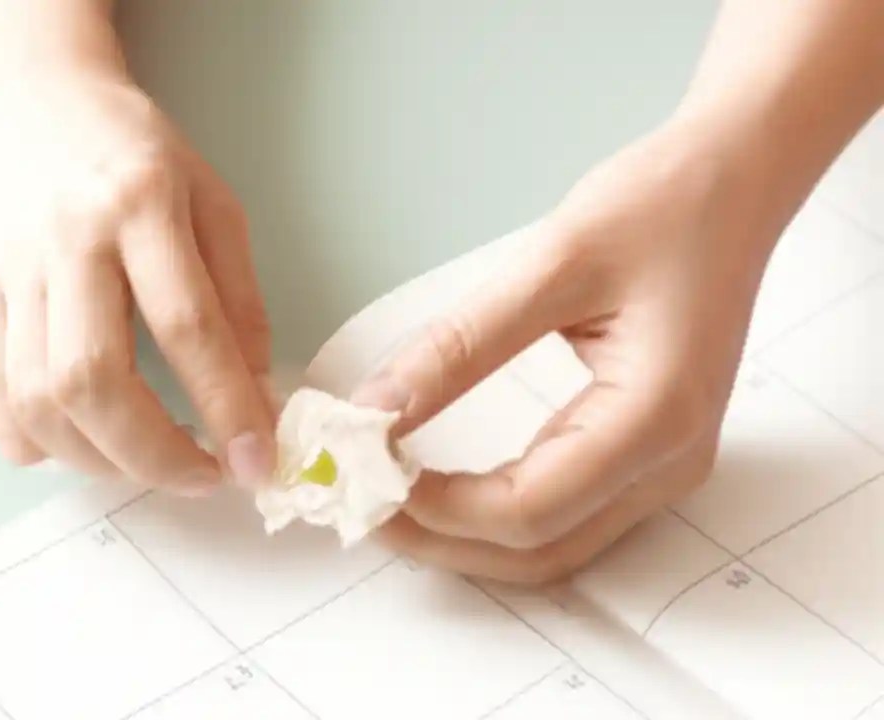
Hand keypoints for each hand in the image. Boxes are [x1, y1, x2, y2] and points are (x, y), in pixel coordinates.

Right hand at [0, 74, 275, 494]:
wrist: (27, 99)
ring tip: (144, 462)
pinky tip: (74, 445)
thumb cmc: (130, 151)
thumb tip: (255, 396)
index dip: (226, 406)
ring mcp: (8, 271)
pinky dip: (30, 441)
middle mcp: (65, 240)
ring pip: (34, 397)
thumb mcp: (211, 202)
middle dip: (153, 454)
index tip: (257, 461)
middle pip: (93, 377)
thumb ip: (237, 298)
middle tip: (200, 477)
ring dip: (96, 458)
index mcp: (140, 204)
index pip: (187, 327)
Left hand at [353, 119, 780, 582]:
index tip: (367, 471)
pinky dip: (495, 515)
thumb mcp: (551, 263)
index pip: (529, 508)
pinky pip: (564, 514)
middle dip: (440, 539)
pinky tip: (441, 487)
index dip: (438, 507)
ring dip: (464, 537)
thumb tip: (376, 408)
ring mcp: (663, 467)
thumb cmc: (661, 206)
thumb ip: (460, 345)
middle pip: (538, 550)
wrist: (733, 183)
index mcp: (657, 417)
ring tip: (387, 497)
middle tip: (358, 501)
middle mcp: (669, 463)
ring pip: (551, 547)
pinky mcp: (645, 453)